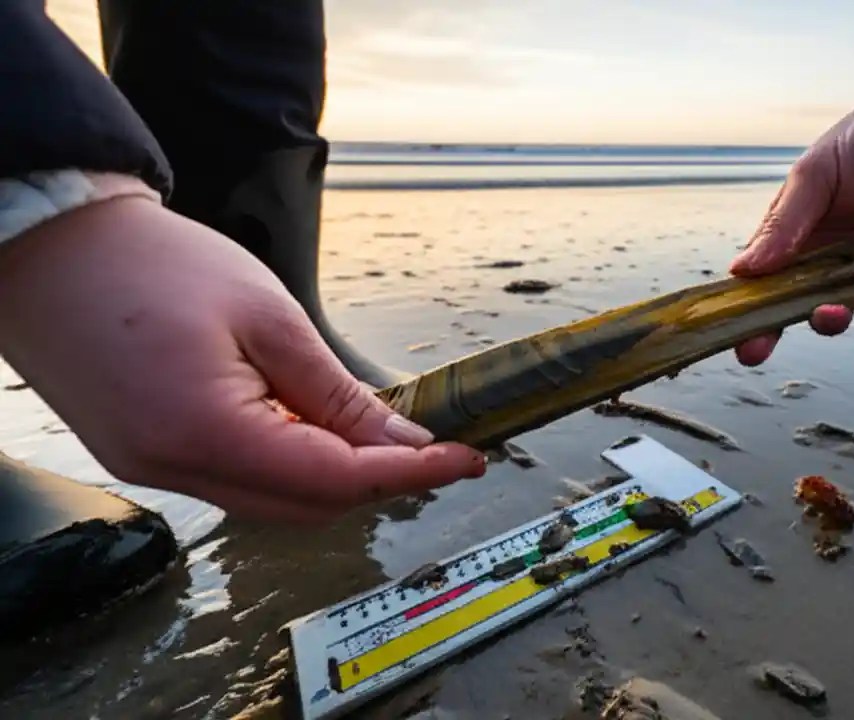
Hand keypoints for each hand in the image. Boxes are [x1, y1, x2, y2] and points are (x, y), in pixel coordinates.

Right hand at [0, 196, 485, 522]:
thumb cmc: (148, 263)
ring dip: (331, 475)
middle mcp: (173, 469)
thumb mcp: (267, 317)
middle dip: (376, 480)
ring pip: (273, 502)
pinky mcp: (144, 457)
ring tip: (369, 427)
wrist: (49, 246)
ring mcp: (152, 470)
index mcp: (205, 432)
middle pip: (307, 507)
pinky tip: (306, 425)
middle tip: (429, 443)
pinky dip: (285, 464)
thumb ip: (338, 394)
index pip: (335, 482)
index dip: (410, 474)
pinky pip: (234, 481)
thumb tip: (399, 442)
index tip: (463, 458)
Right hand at [729, 51, 853, 364]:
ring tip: (827, 313)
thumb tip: (742, 270)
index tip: (723, 327)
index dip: (741, 303)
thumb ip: (784, 224)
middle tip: (752, 350)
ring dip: (826, 320)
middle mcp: (821, 255)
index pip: (758, 274)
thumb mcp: (817, 174)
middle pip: (787, 305)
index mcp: (792, 228)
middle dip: (767, 331)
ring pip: (833, 314)